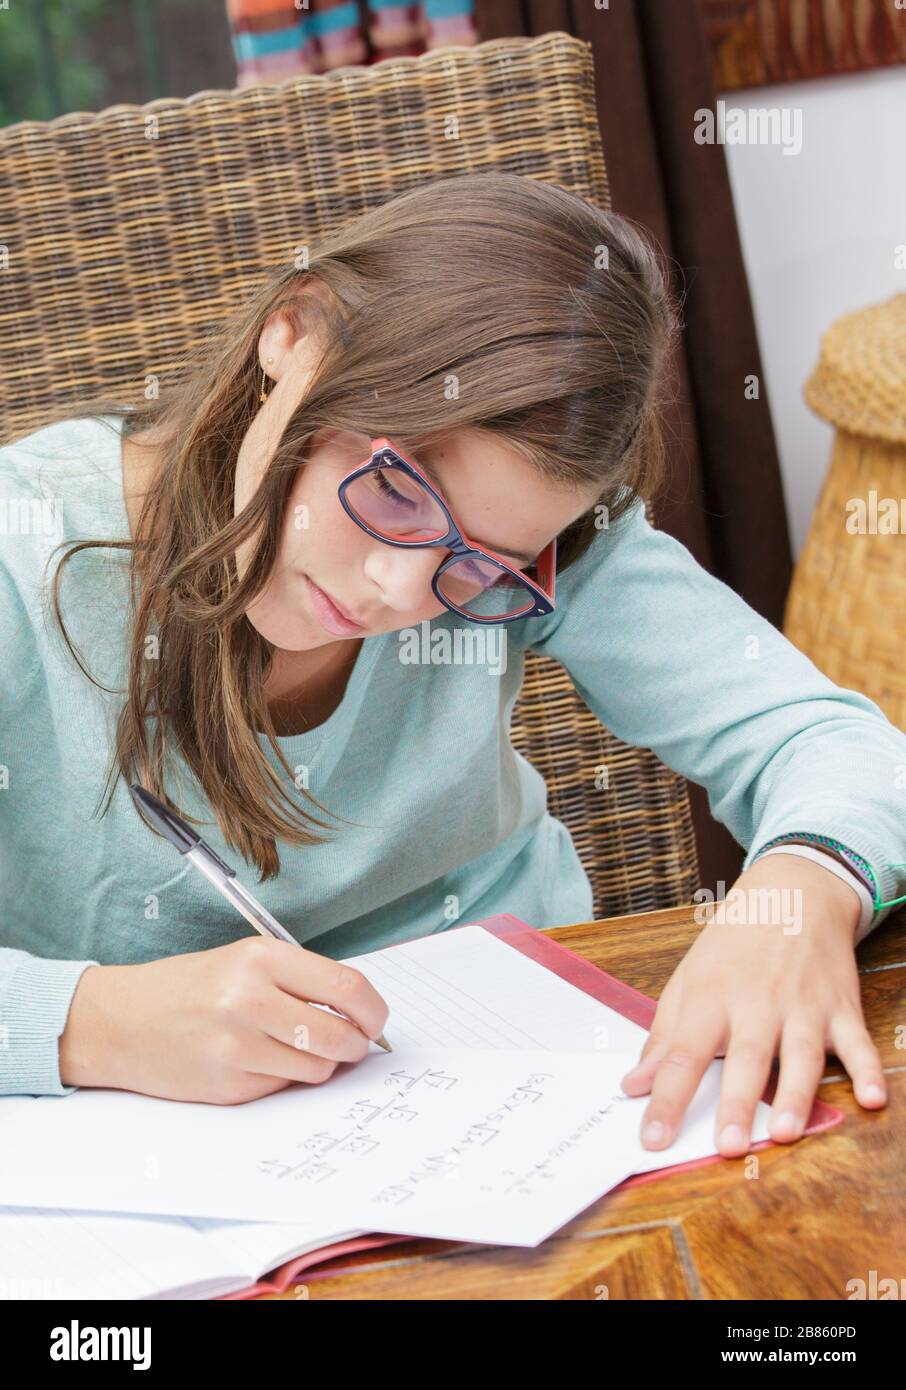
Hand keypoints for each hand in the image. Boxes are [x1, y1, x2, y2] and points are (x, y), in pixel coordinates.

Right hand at [59, 936, 389, 1104]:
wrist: (121, 1021)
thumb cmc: (190, 987)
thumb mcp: (245, 961)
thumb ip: (300, 981)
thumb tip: (359, 1013)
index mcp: (260, 958)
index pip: (347, 988)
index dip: (374, 1011)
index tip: (376, 1020)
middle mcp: (250, 1000)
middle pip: (340, 1036)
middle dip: (356, 1045)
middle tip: (353, 1044)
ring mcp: (238, 1046)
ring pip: (318, 1068)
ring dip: (320, 1063)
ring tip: (296, 1048)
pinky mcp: (228, 1085)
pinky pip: (284, 1087)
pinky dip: (283, 1078)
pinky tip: (258, 1060)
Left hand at [620, 853, 886, 1155]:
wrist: (793, 891)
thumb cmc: (734, 945)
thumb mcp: (689, 979)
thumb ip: (664, 1036)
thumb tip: (634, 1085)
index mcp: (711, 996)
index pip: (683, 1052)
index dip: (667, 1097)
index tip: (651, 1137)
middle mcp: (757, 1002)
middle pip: (746, 1056)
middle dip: (737, 1103)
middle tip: (727, 1146)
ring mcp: (803, 1005)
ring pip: (801, 1054)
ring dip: (795, 1093)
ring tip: (784, 1132)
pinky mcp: (841, 1008)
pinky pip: (857, 1043)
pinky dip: (868, 1069)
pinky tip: (873, 1097)